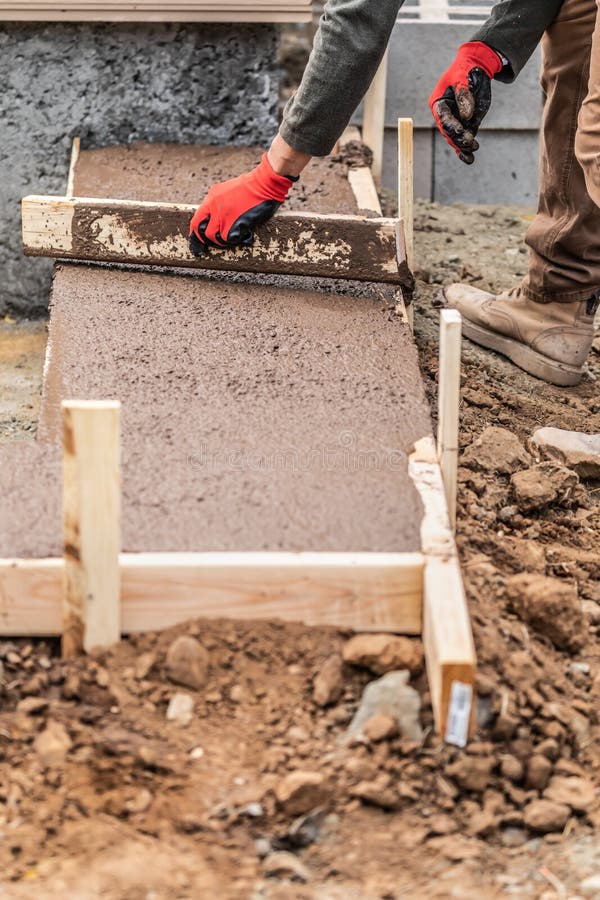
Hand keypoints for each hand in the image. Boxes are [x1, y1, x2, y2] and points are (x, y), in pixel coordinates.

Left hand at [189, 152, 296, 254]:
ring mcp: (224, 216)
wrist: (263, 184)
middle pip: (203, 231)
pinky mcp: (235, 223)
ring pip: (215, 237)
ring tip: (233, 238)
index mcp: (211, 198)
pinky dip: (236, 240)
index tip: (199, 240)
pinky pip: (229, 239)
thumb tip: (215, 217)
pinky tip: (244, 236)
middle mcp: (214, 207)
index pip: (197, 220)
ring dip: (223, 241)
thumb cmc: (251, 186)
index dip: (196, 233)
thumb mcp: (227, 190)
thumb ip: (218, 203)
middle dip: (207, 240)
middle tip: (215, 244)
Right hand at [429, 42, 502, 164]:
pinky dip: (466, 150)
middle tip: (469, 142)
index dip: (451, 124)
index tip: (462, 128)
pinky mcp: (467, 124)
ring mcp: (457, 121)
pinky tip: (470, 159)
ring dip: (463, 146)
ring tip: (473, 148)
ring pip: (456, 138)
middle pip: (449, 131)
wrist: (477, 67)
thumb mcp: (462, 78)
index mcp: (439, 104)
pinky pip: (464, 140)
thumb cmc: (465, 70)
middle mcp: (445, 115)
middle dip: (458, 138)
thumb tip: (466, 116)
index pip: (443, 118)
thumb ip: (463, 96)